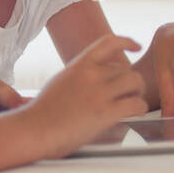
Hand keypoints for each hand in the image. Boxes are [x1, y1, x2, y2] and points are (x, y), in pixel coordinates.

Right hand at [22, 34, 147, 158]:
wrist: (34, 130)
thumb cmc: (43, 112)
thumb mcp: (60, 82)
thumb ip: (80, 76)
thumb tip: (98, 80)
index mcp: (78, 65)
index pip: (108, 42)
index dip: (126, 42)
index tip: (136, 47)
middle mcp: (90, 75)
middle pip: (126, 69)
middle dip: (130, 82)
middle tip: (128, 94)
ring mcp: (98, 93)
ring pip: (136, 82)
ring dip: (137, 93)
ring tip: (131, 103)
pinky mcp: (106, 112)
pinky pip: (137, 104)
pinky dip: (139, 108)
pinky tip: (133, 114)